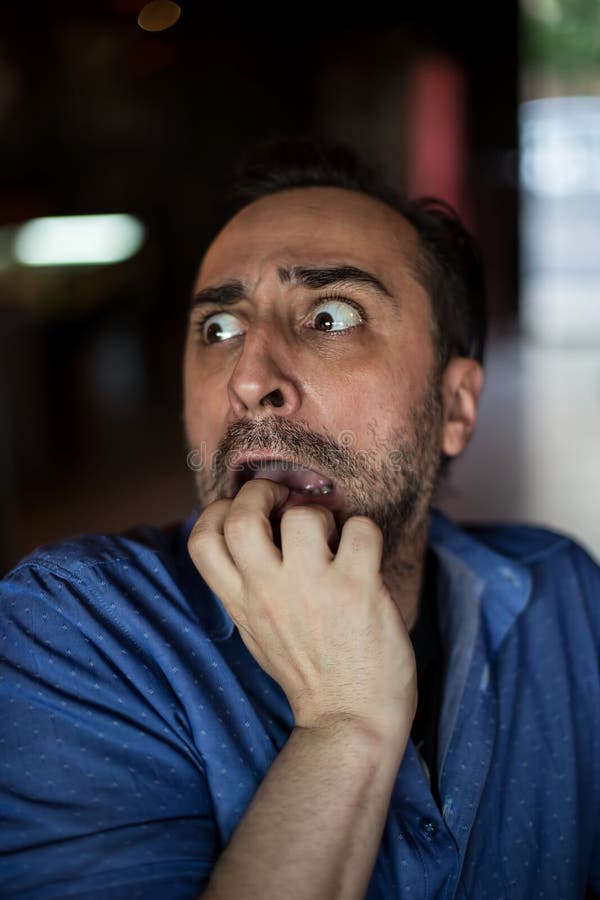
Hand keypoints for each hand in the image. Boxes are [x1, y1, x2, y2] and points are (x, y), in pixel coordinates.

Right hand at [188, 479, 416, 746]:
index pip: (201, 542)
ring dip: (322, 514)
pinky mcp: (356, 590)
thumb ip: (249, 589)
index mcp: (242, 603)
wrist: (352, 723)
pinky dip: (365, 531)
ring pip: (304, 516)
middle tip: (284, 500)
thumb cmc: (310, 675)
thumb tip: (254, 538)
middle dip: (261, 492)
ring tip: (332, 537)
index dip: (215, 510)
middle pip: (240, 517)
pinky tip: (364, 553)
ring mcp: (312, 589)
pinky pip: (360, 529)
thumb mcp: (260, 633)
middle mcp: (269, 593)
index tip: (239, 508)